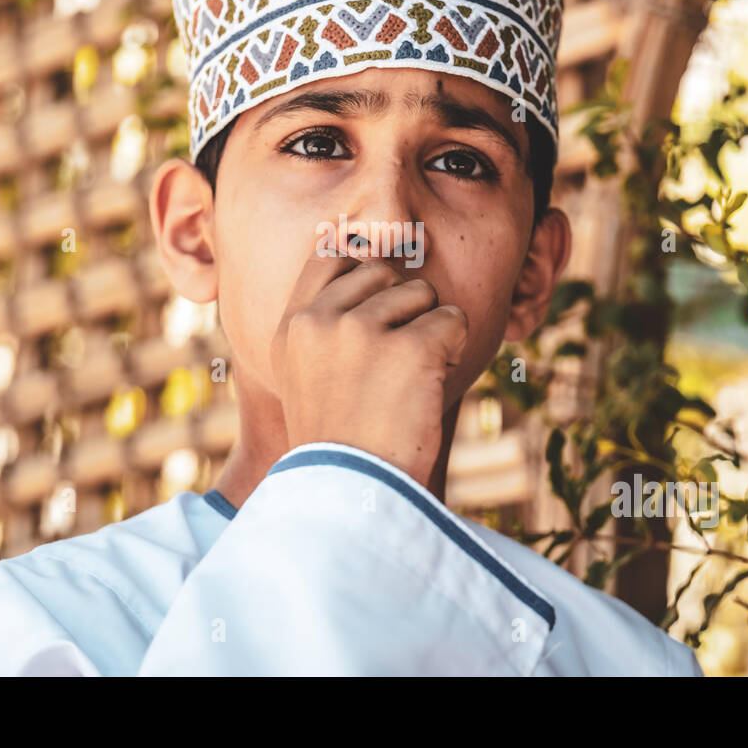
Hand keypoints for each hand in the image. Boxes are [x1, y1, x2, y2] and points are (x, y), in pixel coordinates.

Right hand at [270, 246, 468, 489]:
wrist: (354, 495)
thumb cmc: (342, 440)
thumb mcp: (306, 374)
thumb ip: (326, 321)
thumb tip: (372, 258)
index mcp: (291, 327)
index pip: (331, 252)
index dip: (366, 263)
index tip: (383, 295)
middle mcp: (320, 321)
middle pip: (383, 270)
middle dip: (404, 305)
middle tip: (399, 357)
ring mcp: (362, 332)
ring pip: (422, 292)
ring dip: (430, 329)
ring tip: (411, 379)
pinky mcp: (410, 349)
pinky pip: (453, 318)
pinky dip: (455, 348)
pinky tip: (432, 384)